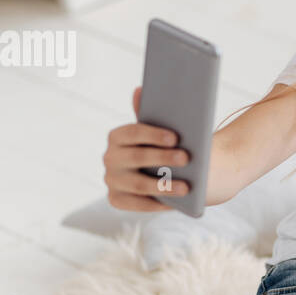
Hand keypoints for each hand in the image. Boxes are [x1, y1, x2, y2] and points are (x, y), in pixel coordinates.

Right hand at [102, 86, 189, 211]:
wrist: (164, 173)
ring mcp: (111, 180)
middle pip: (136, 157)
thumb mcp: (159, 132)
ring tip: (185, 187)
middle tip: (186, 158)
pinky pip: (136, 204)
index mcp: (116, 137)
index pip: (132, 133)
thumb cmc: (163, 148)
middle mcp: (109, 158)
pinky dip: (157, 203)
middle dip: (162, 158)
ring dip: (163, 185)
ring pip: (137, 184)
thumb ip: (151, 114)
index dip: (153, 135)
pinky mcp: (116, 199)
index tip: (175, 137)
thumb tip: (140, 90)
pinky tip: (176, 202)